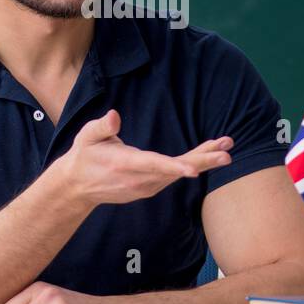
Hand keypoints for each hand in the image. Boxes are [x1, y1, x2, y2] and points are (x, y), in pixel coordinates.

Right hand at [59, 109, 232, 207]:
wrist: (78, 187)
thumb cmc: (85, 155)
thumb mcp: (87, 137)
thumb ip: (101, 127)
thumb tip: (114, 116)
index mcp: (125, 164)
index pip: (153, 165)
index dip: (174, 168)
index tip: (194, 170)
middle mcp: (139, 179)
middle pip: (175, 171)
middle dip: (202, 162)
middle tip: (226, 154)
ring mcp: (146, 186)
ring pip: (180, 172)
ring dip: (204, 159)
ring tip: (226, 144)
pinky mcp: (151, 187)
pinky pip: (176, 174)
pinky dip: (194, 164)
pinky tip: (210, 152)